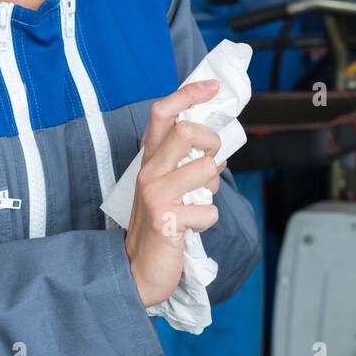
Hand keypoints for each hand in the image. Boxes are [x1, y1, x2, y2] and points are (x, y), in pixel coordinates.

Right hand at [124, 79, 223, 307]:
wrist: (138, 269)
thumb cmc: (159, 224)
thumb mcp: (167, 185)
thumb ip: (184, 162)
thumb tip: (217, 146)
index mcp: (149, 160)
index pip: (162, 112)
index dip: (188, 93)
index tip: (212, 86)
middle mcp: (149, 171)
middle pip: (187, 131)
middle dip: (212, 143)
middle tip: (210, 162)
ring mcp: (155, 194)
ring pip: (206, 168)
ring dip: (213, 187)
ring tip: (199, 201)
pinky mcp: (166, 219)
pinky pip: (209, 211)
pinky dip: (208, 220)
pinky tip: (192, 227)